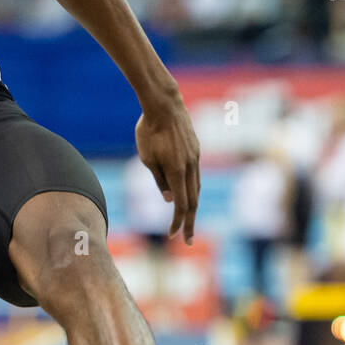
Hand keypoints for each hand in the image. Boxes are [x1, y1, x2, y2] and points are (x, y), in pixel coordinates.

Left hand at [135, 94, 200, 243]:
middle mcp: (191, 166)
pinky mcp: (196, 150)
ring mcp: (196, 157)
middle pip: (193, 201)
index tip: (173, 236)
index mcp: (178, 171)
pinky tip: (186, 192)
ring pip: (196, 187)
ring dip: (192, 206)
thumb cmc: (149, 131)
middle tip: (187, 240)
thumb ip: (160, 180)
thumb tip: (170, 200)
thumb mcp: (147, 158)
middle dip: (189, 222)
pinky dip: (192, 188)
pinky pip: (196, 174)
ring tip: (186, 219)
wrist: (164, 104)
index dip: (178, 222)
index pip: (181, 205)